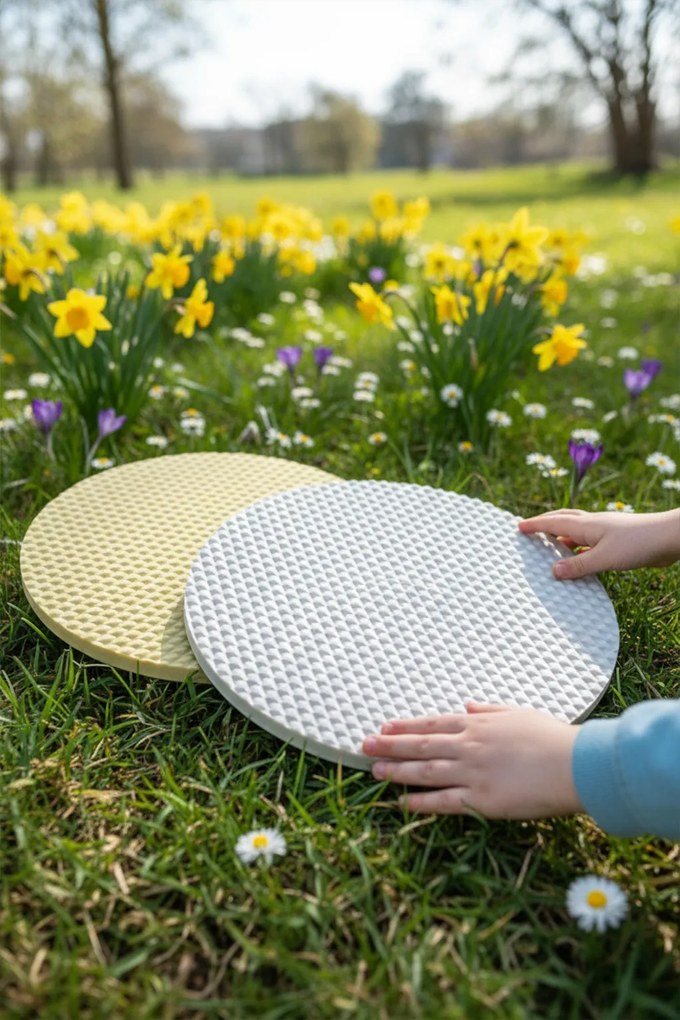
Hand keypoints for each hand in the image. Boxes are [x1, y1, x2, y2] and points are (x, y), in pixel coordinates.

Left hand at [363, 703, 581, 818]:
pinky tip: (401, 803)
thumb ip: (490, 711)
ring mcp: (472, 773)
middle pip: (421, 746)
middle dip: (390, 745)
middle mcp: (469, 746)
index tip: (385, 725)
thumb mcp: (519, 713)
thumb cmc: (553, 737)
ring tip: (374, 770)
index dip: (406, 726)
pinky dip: (419, 802)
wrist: (575, 764)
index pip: (432, 724)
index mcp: (478, 725)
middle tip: (365, 744)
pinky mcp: (481, 799)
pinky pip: (443, 801)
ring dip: (397, 771)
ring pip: (425, 771)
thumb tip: (467, 706)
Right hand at [519, 507, 679, 578]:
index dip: (535, 525)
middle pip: (563, 520)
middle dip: (545, 523)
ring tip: (549, 543)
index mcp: (586, 525)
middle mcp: (593, 524)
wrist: (668, 537)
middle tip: (530, 528)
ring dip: (561, 534)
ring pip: (576, 530)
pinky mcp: (616, 540)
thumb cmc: (637, 543)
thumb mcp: (604, 558)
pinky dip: (577, 545)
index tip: (518, 526)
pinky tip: (579, 555)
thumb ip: (578, 565)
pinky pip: (588, 540)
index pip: (553, 523)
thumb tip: (552, 572)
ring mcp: (605, 531)